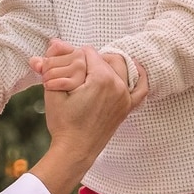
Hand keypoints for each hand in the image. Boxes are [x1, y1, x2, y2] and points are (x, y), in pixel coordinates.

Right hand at [31, 45, 145, 193]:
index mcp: (101, 79)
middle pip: (105, 57)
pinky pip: (141, 87)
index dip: (72, 56)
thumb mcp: (54, 90)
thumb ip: (54, 65)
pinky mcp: (127, 107)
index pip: (87, 52)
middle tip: (74, 70)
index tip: (63, 67)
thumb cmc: (63, 123)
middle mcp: (118, 85)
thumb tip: (53, 43)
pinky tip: (133, 68)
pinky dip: (138, 76)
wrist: (74, 151)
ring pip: (122, 66)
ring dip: (108, 63)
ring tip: (92, 69)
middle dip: (89, 60)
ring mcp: (125, 97)